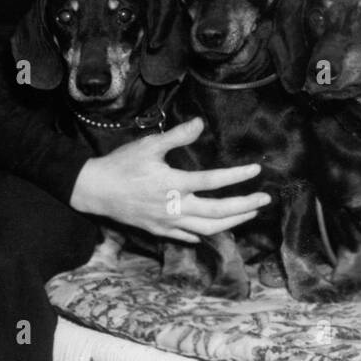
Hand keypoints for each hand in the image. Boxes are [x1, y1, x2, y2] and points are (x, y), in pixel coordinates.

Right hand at [69, 117, 267, 242]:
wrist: (95, 190)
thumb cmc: (121, 165)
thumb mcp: (149, 145)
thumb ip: (177, 136)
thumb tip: (200, 123)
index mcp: (173, 184)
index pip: (213, 181)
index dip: (237, 176)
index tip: (256, 171)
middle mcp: (174, 207)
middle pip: (218, 212)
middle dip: (245, 206)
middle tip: (265, 200)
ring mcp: (168, 223)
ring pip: (207, 228)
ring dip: (232, 222)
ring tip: (249, 214)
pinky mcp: (159, 231)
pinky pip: (188, 237)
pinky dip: (206, 234)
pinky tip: (215, 230)